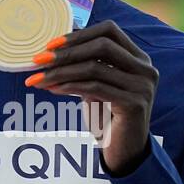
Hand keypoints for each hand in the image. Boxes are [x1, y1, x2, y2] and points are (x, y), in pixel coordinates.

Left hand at [25, 20, 157, 174]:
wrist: (125, 152)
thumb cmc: (108, 117)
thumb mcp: (97, 85)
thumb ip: (86, 65)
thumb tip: (54, 48)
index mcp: (138, 58)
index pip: (110, 30)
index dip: (79, 34)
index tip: (51, 44)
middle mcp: (145, 69)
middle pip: (102, 45)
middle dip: (67, 52)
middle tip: (38, 60)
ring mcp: (142, 86)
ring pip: (95, 67)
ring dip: (61, 71)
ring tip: (38, 78)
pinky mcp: (134, 104)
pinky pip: (95, 88)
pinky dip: (70, 86)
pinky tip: (52, 89)